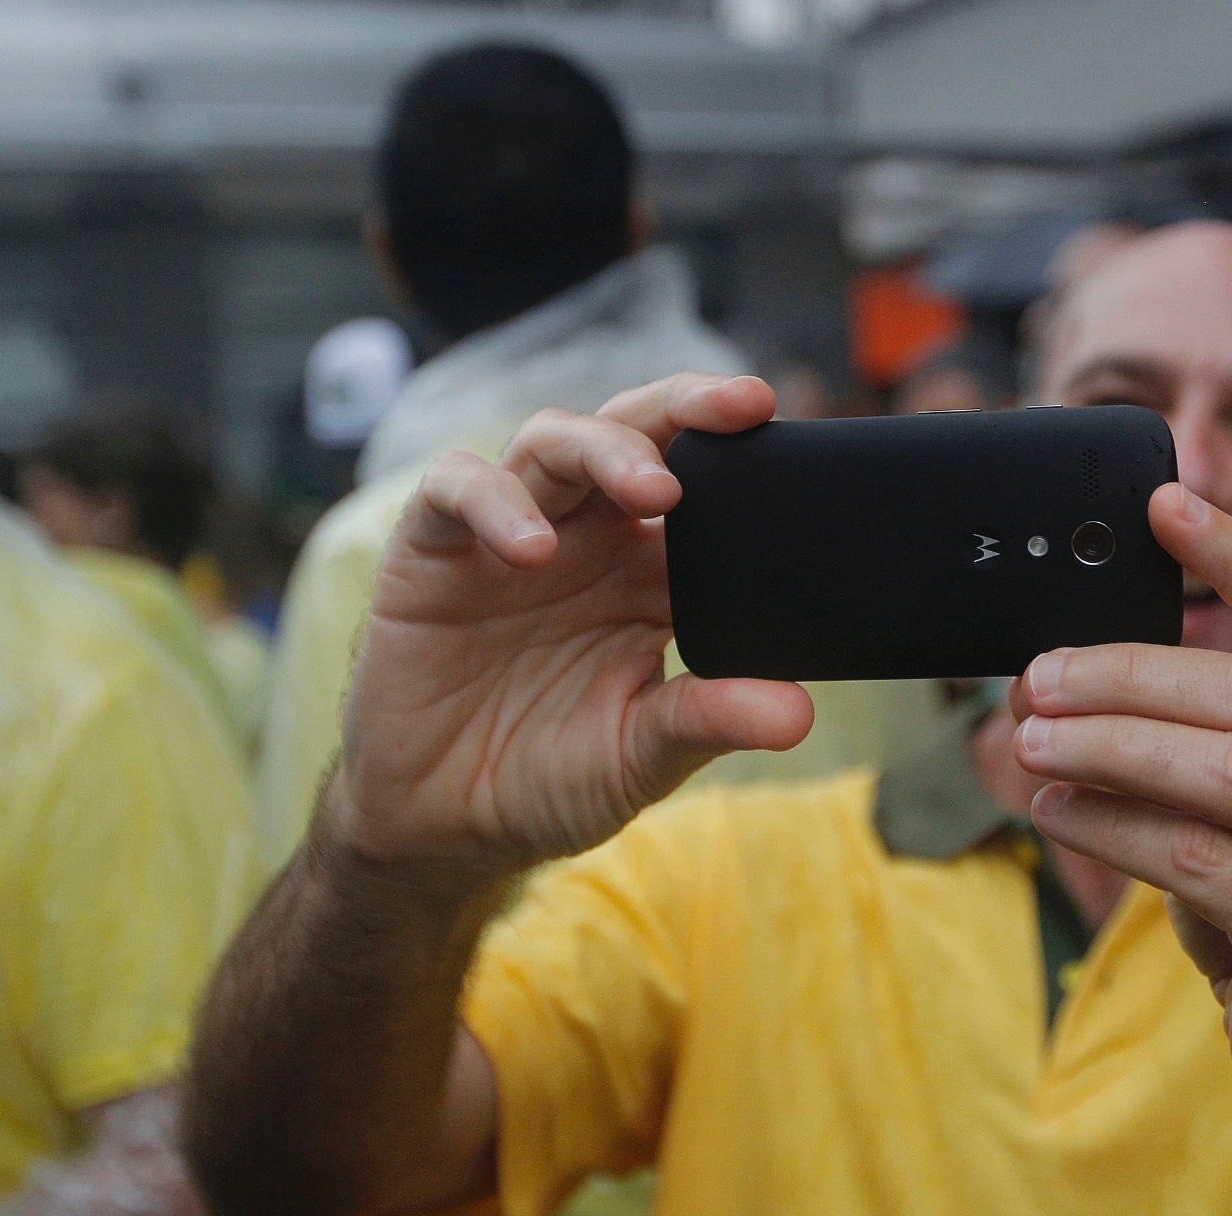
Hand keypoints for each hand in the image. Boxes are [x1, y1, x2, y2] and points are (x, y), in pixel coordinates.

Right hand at [326, 373, 813, 874]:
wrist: (444, 825)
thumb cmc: (550, 777)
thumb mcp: (641, 757)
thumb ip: (709, 721)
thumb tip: (797, 712)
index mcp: (651, 572)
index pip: (705, 485)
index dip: (744, 451)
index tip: (791, 433)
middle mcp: (588, 536)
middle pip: (636, 430)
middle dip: (687, 407)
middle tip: (742, 408)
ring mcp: (511, 532)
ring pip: (554, 441)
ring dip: (606, 450)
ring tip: (653, 489)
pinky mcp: (434, 548)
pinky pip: (457, 489)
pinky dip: (494, 501)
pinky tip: (532, 547)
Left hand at [1011, 482, 1231, 1132]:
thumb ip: (1212, 736)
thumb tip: (1080, 667)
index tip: (1163, 503)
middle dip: (1130, 675)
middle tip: (1038, 676)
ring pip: (1227, 772)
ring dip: (1111, 746)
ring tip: (1033, 738)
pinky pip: (1199, 860)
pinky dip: (1114, 825)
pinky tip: (1057, 809)